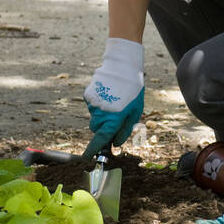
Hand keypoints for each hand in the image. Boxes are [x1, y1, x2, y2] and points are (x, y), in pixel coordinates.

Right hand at [83, 38, 144, 155]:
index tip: (87, 157)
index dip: (93, 150)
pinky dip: (99, 104)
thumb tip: (115, 143)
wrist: (122, 66)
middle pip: (96, 129)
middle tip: (115, 117)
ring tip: (114, 100)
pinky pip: (92, 106)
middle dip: (103, 128)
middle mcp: (100, 114)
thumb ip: (125, 130)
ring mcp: (92, 104)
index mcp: (113, 120)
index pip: (100, 140)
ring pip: (94, 117)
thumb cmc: (133, 90)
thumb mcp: (135, 112)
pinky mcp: (88, 95)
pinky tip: (108, 94)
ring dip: (102, 114)